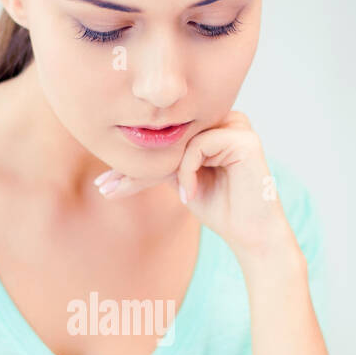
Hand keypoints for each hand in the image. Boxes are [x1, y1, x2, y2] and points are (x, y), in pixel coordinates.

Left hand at [95, 110, 302, 265]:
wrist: (251, 235)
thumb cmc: (221, 209)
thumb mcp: (181, 181)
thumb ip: (162, 163)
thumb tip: (120, 161)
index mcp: (211, 126)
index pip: (164, 138)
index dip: (133, 162)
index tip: (104, 183)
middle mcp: (223, 119)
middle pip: (168, 137)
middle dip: (134, 167)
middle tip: (105, 187)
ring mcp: (236, 125)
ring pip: (179, 140)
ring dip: (160, 170)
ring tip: (172, 197)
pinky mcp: (244, 138)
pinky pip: (198, 146)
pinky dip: (187, 171)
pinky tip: (189, 194)